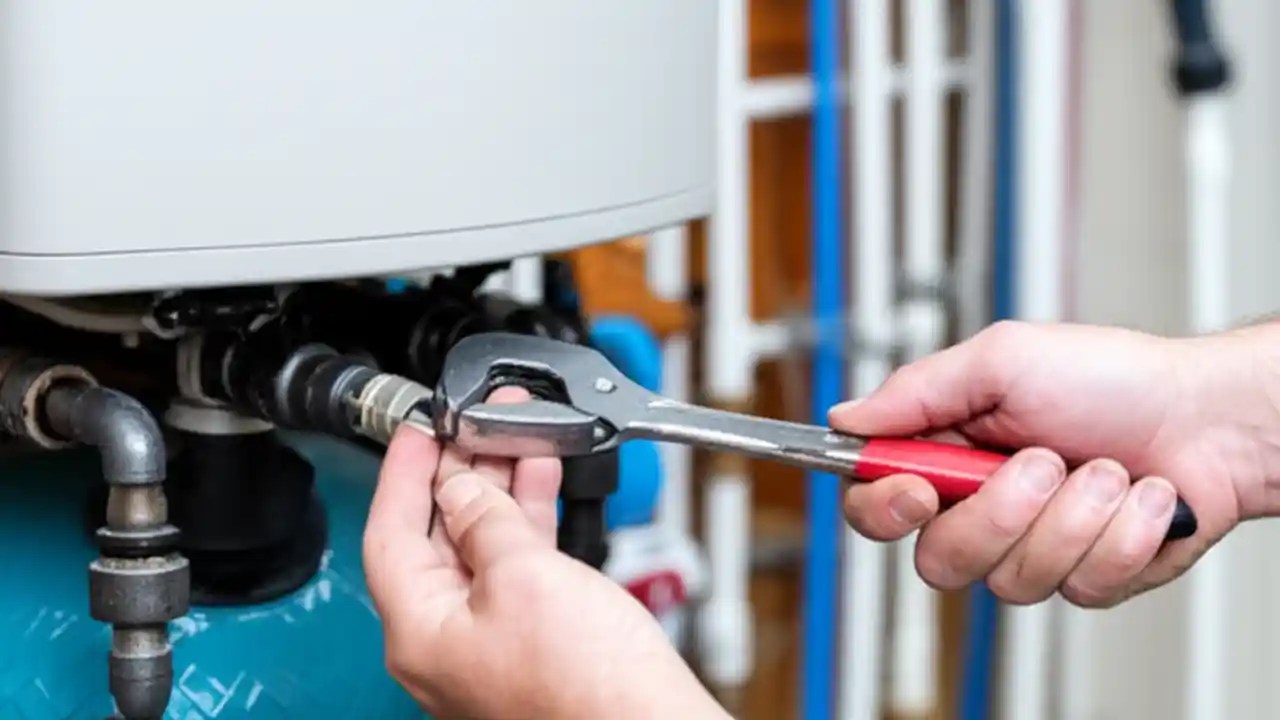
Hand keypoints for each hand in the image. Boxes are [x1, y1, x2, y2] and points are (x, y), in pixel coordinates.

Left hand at [362, 387, 727, 719]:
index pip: (389, 533)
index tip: (418, 430)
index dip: (403, 472)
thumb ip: (485, 522)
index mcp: (421, 632)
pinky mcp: (535, 645)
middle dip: (461, 471)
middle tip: (477, 423)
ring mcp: (492, 646)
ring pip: (482, 549)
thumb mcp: (524, 576)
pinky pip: (518, 570)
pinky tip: (543, 486)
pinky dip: (529, 523)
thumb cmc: (588, 689)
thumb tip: (461, 488)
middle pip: (436, 537)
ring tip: (519, 438)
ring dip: (501, 489)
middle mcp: (448, 644)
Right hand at [831, 320, 1279, 607]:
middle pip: (939, 560)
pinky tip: (1138, 500)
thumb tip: (846, 416)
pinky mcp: (1085, 579)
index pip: (875, 505)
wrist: (1209, 416)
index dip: (883, 509)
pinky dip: (1122, 533)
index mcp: (948, 456)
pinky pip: (1080, 586)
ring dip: (1074, 515)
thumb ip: (917, 390)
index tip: (917, 489)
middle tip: (1042, 460)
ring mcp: (1032, 549)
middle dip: (1001, 512)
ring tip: (1105, 470)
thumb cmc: (1113, 379)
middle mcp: (981, 509)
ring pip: (1013, 578)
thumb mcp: (1002, 359)